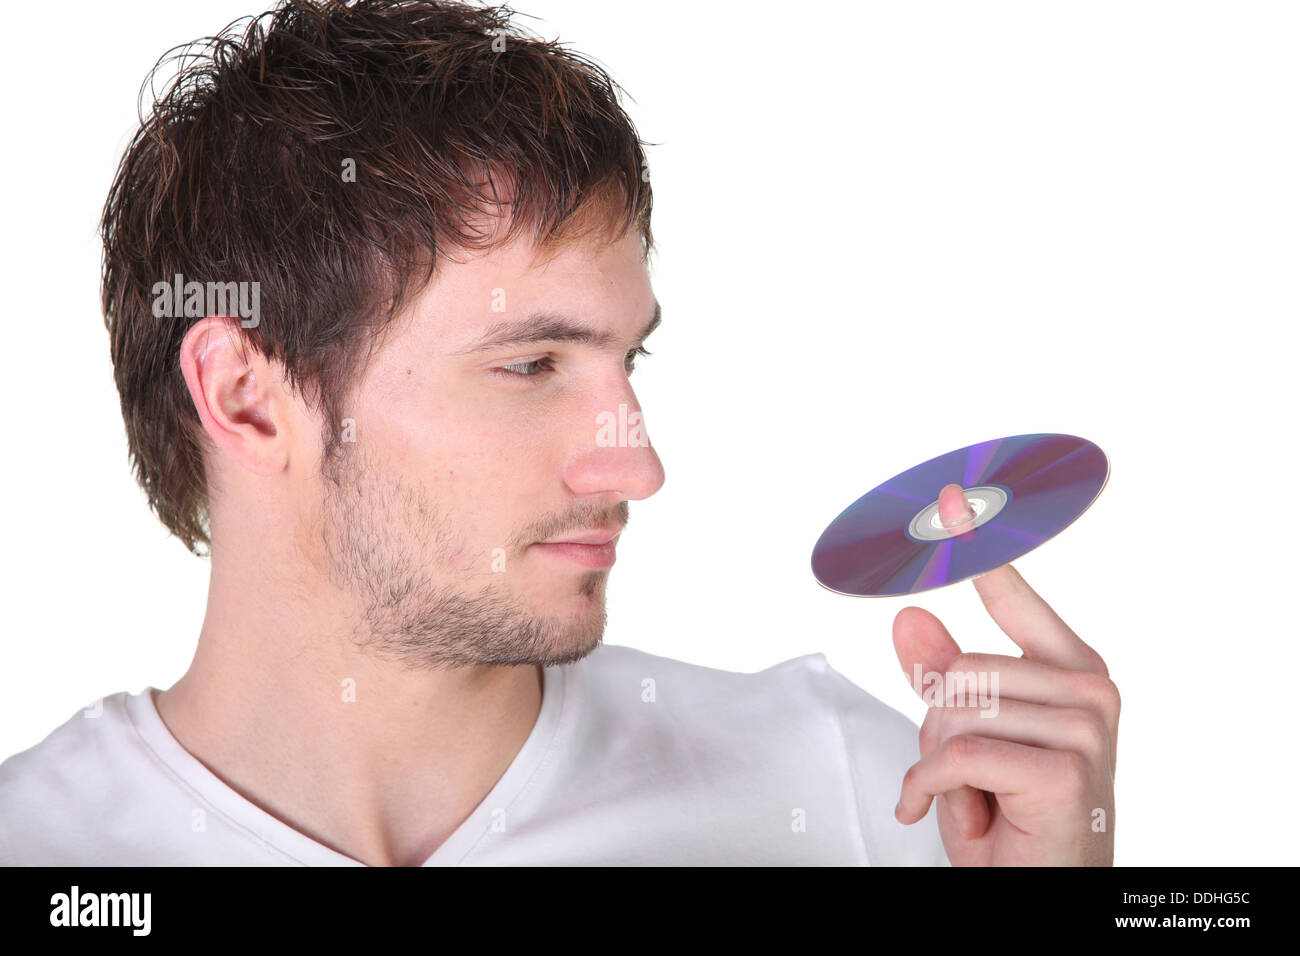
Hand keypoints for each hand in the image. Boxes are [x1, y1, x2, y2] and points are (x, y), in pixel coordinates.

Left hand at [891, 484, 1118, 865]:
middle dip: (936, 729)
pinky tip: (949, 814)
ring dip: (937, 765)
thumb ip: (943, 672)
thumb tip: (908, 614)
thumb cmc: (1013, 817)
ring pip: (950, 712)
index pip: (1014, 595)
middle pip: (955, 670)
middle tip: (970, 775)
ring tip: (976, 795)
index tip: (955, 498)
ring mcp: (1085, 727)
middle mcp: (1090, 689)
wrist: (1043, 892)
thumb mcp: (963, 736)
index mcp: (1073, 669)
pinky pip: (953, 754)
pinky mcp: (1065, 769)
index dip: (981, 545)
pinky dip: (930, 789)